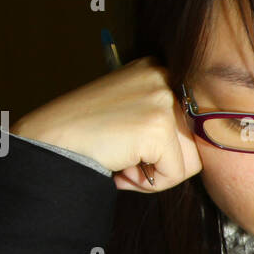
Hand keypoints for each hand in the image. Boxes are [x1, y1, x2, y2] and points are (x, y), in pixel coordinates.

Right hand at [11, 56, 202, 192]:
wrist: (49, 141)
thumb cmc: (86, 134)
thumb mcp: (131, 111)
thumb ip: (164, 119)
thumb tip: (205, 145)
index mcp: (159, 69)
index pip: (194, 122)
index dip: (169, 147)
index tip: (137, 146)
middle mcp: (164, 76)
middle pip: (196, 141)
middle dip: (164, 161)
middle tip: (128, 158)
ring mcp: (162, 99)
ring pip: (191, 160)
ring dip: (158, 174)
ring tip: (124, 161)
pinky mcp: (157, 126)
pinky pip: (174, 174)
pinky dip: (149, 183)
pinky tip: (121, 166)